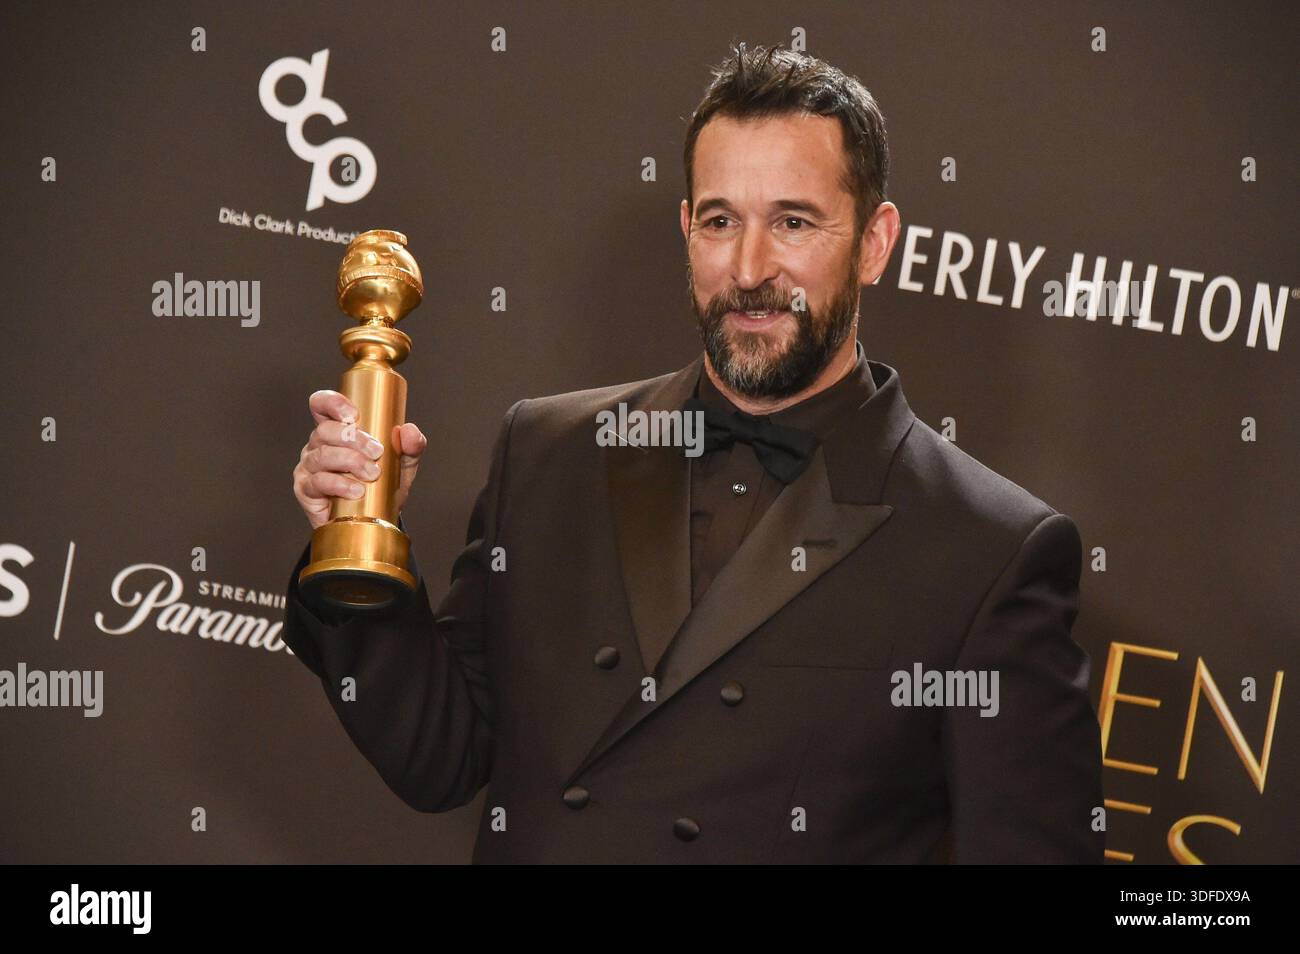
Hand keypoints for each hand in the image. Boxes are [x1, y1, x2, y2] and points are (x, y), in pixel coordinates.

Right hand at [292, 390, 428, 530]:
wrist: (374, 522)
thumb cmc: (383, 485)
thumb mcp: (403, 464)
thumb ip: (411, 446)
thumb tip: (409, 431)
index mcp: (336, 430)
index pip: (322, 405)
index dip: (332, 403)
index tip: (353, 415)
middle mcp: (318, 445)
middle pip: (325, 430)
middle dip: (353, 438)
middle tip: (377, 452)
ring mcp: (309, 467)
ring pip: (322, 455)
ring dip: (349, 462)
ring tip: (372, 474)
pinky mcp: (306, 490)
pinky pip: (318, 482)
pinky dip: (339, 485)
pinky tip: (356, 490)